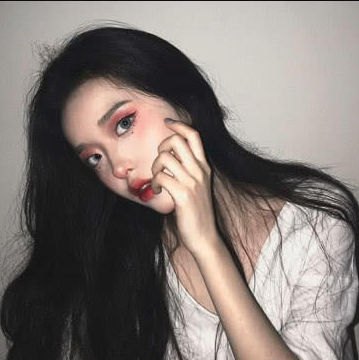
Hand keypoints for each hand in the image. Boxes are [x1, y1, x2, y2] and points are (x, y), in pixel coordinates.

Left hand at [151, 119, 219, 254]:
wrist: (205, 236)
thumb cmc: (197, 212)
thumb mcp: (198, 186)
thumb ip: (189, 169)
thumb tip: (170, 156)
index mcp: (204, 166)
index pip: (194, 135)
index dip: (179, 125)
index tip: (168, 123)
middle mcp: (200, 171)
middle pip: (176, 141)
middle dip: (161, 147)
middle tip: (160, 163)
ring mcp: (192, 182)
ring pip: (165, 158)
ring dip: (155, 168)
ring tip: (157, 181)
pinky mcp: (183, 195)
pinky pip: (161, 177)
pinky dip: (154, 183)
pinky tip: (156, 191)